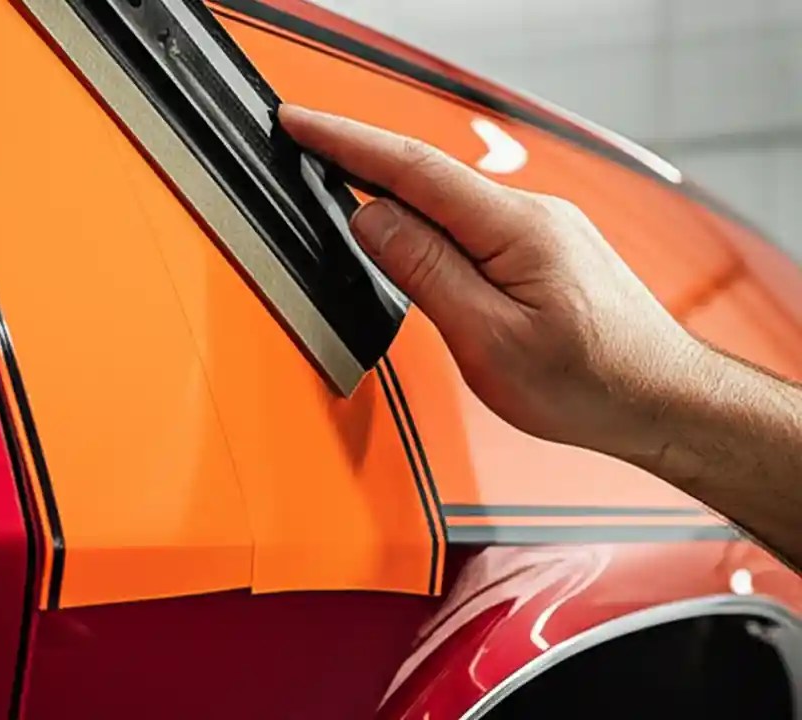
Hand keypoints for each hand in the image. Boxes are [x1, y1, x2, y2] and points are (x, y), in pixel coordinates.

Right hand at [279, 105, 705, 457]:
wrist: (664, 400)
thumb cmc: (593, 382)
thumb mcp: (489, 339)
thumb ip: (425, 273)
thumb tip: (371, 221)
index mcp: (517, 228)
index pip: (412, 169)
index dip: (346, 142)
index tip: (299, 124)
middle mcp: (533, 214)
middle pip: (425, 178)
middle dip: (358, 163)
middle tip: (301, 156)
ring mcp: (541, 228)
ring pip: (447, 204)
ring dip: (392, 200)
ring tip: (344, 205)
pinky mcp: (543, 248)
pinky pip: (470, 223)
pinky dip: (427, 224)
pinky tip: (409, 243)